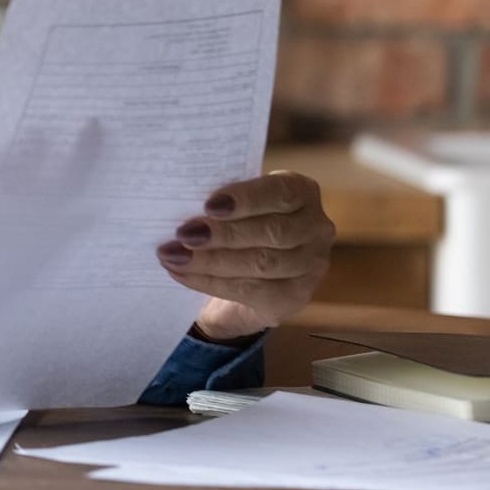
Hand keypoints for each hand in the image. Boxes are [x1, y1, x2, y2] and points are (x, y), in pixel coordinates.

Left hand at [157, 171, 335, 340]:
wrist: (243, 274)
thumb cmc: (236, 223)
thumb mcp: (236, 204)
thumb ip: (222, 202)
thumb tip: (182, 200)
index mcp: (302, 192)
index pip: (281, 192)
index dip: (246, 199)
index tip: (209, 205)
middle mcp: (316, 228)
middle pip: (272, 232)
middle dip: (222, 234)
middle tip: (182, 234)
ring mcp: (311, 266)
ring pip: (260, 264)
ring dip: (210, 260)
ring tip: (173, 255)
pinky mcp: (295, 297)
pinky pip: (250, 290)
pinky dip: (209, 281)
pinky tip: (181, 274)